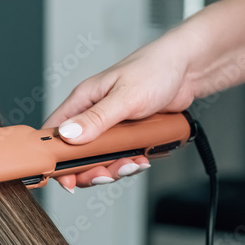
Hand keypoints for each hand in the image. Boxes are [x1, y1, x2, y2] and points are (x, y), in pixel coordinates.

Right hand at [43, 32, 196, 189]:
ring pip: (100, 159)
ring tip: (130, 164)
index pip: (55, 131)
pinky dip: (130, 163)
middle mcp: (93, 114)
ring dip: (114, 169)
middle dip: (90, 169)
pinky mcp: (128, 134)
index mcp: (84, 100)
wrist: (189, 69)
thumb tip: (68, 134)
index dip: (55, 157)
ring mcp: (111, 126)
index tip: (65, 177)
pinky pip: (121, 157)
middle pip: (77, 153)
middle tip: (105, 175)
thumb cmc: (155, 68)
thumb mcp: (125, 96)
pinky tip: (141, 159)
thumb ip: (97, 118)